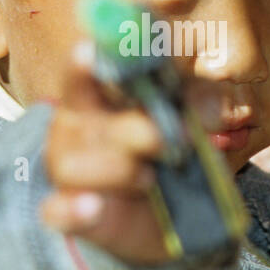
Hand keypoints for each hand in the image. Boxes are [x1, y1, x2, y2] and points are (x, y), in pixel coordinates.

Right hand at [39, 40, 205, 265]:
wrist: (170, 218)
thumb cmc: (166, 153)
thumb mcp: (189, 118)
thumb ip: (201, 104)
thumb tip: (213, 111)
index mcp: (96, 96)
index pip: (82, 71)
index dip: (83, 62)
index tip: (90, 51)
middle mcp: (74, 129)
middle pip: (85, 120)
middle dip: (131, 129)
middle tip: (167, 140)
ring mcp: (67, 172)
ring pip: (73, 166)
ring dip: (117, 170)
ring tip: (149, 179)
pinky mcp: (68, 214)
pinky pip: (55, 211)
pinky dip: (72, 209)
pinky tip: (94, 206)